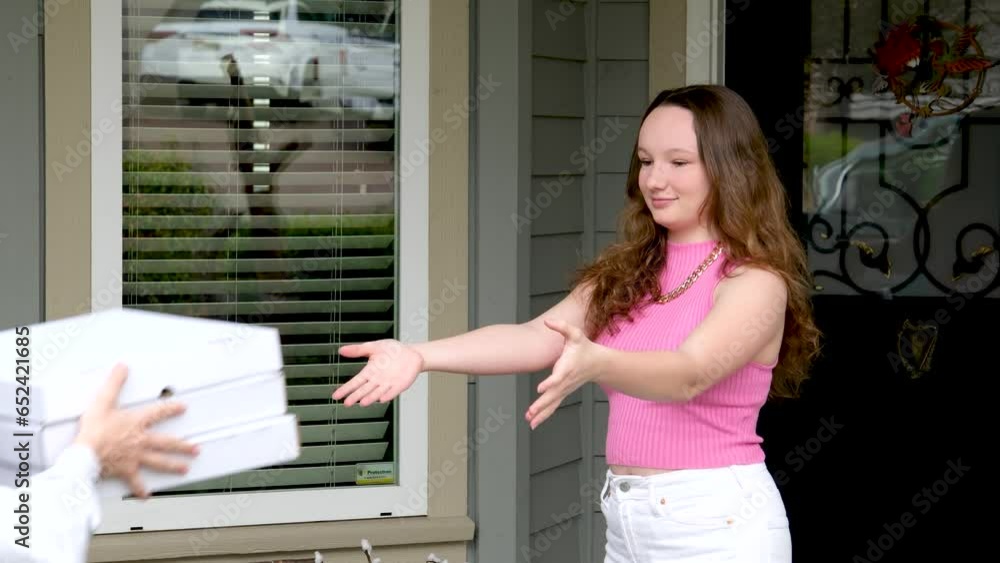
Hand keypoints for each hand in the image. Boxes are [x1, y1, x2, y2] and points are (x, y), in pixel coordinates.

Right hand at [73, 363, 198, 498]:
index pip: (159, 413)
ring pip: (159, 462)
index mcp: (137, 423)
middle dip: (183, 445)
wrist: (85, 455)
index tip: (182, 408)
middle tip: (195, 448)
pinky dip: (141, 489)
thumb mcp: (103, 401)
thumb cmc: (94, 431)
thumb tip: (122, 368)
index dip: (172, 409)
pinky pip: (136, 482)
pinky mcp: (126, 470)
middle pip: (167, 443)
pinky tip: (147, 495)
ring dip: (173, 466)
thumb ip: (114, 383)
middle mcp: (141, 441)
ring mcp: (135, 457)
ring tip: (184, 469)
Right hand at [332, 339, 423, 406]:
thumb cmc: (392, 350)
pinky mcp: (399, 386)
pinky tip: (382, 399)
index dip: (346, 388)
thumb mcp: (374, 347)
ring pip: (377, 393)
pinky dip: (388, 395)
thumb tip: (341, 350)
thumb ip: (358, 350)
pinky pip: (392, 391)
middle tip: (347, 403)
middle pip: (364, 390)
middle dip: (355, 396)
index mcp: (369, 371)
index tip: (336, 395)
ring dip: (370, 398)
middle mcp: (377, 380)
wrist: (412, 353)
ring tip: (362, 402)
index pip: (355, 382)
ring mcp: (388, 384)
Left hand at [525, 319, 604, 429]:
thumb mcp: (575, 334)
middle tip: (530, 413)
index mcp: (568, 367)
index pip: (558, 377)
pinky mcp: (563, 393)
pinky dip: (544, 414)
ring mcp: (565, 389)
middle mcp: (566, 381)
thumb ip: (562, 326)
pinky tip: (534, 422)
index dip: (550, 383)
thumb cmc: (585, 347)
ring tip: (530, 422)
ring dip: (541, 413)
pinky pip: (553, 405)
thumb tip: (548, 321)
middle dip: (541, 405)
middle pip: (553, 395)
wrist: (599, 363)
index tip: (540, 389)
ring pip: (552, 404)